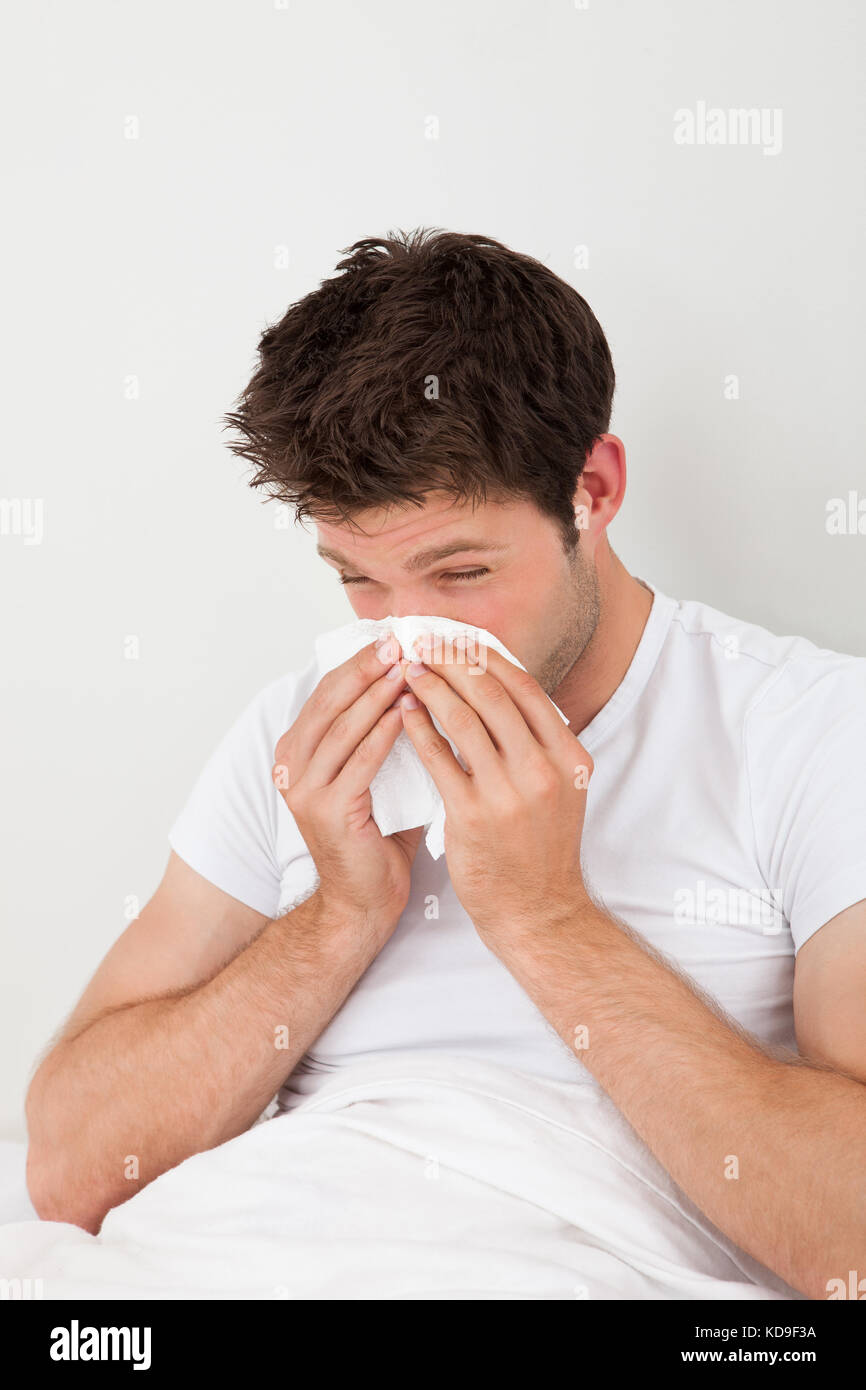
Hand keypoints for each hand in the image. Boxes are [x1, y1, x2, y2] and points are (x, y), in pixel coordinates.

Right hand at [272, 636, 423, 939]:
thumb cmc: (377, 838)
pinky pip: (360, 761)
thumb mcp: (373, 776)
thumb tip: (420, 686)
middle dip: (368, 668)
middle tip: (401, 643)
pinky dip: (385, 733)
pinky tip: (410, 712)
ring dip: (379, 694)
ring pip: (344, 726)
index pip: (329, 693)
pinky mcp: (326, 810)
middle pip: (331, 701)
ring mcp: (303, 789)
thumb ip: (382, 736)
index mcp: (298, 752)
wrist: (363, 902)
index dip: (360, 663)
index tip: (394, 638)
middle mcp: (292, 766)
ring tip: (411, 668)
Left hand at [397, 635, 592, 945]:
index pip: (525, 688)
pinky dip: (419, 730)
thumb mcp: (558, 787)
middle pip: (493, 694)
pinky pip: (439, 759)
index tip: (458, 637)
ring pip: (464, 721)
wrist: (537, 912)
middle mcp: (544, 769)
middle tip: (424, 641)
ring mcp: (510, 793)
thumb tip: (500, 687)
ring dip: (431, 688)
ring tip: (408, 670)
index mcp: (569, 756)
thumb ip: (537, 742)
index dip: (487, 656)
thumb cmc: (541, 848)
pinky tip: (403, 713)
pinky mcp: (473, 815)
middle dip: (453, 661)